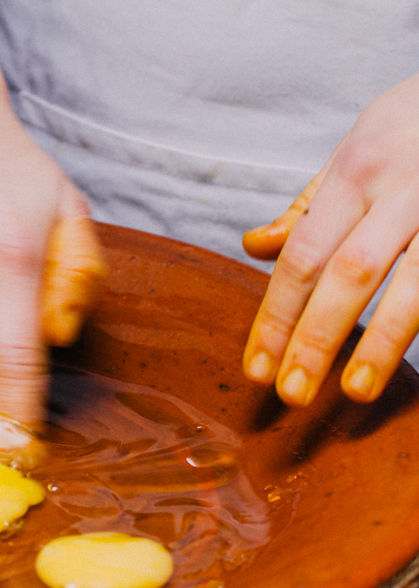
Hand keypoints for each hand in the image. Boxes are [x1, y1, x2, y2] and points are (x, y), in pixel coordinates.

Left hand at [243, 73, 418, 404]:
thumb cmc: (417, 123)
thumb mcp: (359, 147)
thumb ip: (310, 206)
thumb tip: (254, 247)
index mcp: (357, 171)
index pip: (302, 256)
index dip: (276, 317)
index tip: (256, 370)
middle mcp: (404, 187)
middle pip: (349, 273)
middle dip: (316, 338)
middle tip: (291, 394)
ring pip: (414, 282)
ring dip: (382, 341)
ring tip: (354, 392)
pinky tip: (415, 359)